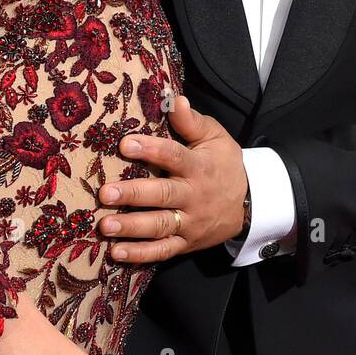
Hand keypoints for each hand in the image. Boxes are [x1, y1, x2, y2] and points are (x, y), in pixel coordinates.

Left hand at [96, 94, 246, 261]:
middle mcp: (193, 196)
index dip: (151, 150)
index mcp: (198, 166)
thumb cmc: (223, 164)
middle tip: (105, 193)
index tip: (125, 144)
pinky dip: (140, 255)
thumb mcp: (215, 137)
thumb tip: (174, 99)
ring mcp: (190, 222)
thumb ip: (192, 121)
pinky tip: (116, 253)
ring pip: (160, 226)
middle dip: (133, 194)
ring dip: (131, 227)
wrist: (250, 203)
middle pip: (162, 195)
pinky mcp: (186, 243)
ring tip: (105, 226)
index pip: (174, 156)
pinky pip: (163, 251)